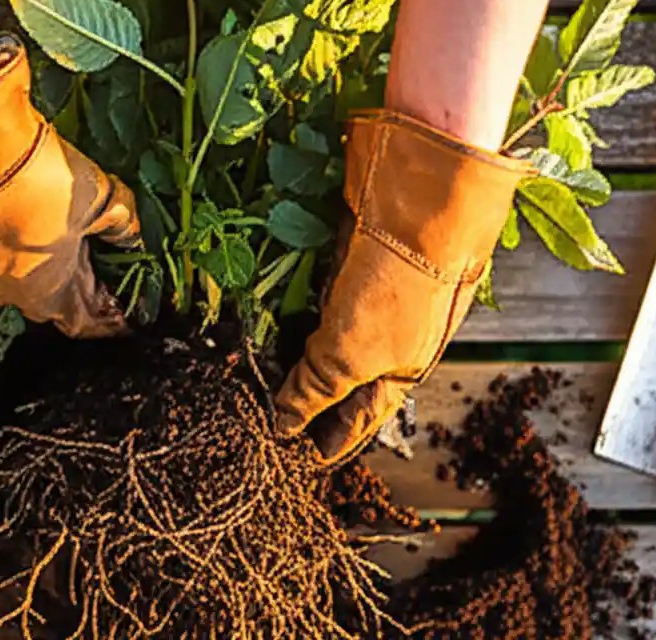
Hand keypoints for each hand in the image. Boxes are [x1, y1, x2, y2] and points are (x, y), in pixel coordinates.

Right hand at [0, 31, 139, 337]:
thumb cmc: (37, 180)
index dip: (113, 315)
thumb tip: (136, 239)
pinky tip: (14, 210)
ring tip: (58, 228)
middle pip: (52, 301)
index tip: (129, 304)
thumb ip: (125, 224)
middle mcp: (6, 295)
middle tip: (101, 257)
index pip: (88, 322)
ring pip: (14, 276)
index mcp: (50, 295)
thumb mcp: (100, 198)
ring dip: (36, 260)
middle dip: (78, 284)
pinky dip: (2, 239)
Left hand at [274, 110, 530, 462]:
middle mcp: (381, 336)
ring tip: (237, 375)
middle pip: (330, 378)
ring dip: (277, 352)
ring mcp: (359, 295)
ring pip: (311, 335)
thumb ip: (314, 389)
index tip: (286, 460)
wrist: (418, 195)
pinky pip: (300, 296)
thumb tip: (283, 425)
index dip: (324, 441)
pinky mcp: (338, 260)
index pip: (357, 419)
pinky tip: (248, 323)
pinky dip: (275, 310)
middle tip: (248, 416)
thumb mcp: (353, 353)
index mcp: (399, 370)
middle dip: (293, 397)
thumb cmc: (404, 282)